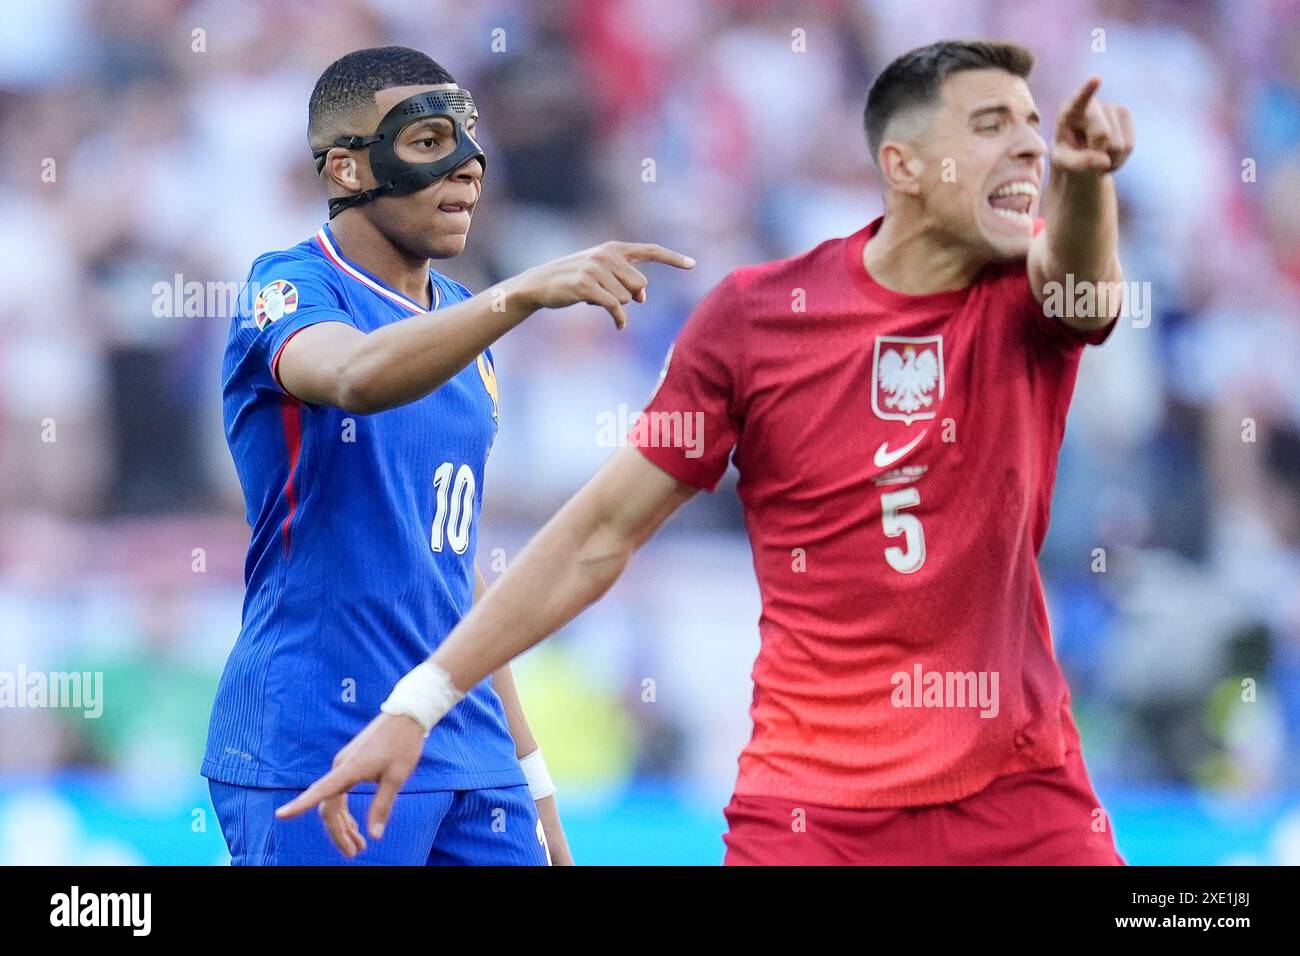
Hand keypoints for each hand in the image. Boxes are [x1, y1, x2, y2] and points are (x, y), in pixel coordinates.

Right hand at [275, 712, 424, 850]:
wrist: (406, 716)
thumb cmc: (403, 745)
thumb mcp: (396, 777)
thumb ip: (382, 806)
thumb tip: (374, 835)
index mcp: (349, 769)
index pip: (320, 792)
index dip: (300, 805)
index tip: (281, 815)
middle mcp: (341, 767)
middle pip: (329, 806)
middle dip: (338, 832)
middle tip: (353, 853)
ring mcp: (344, 765)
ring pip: (334, 801)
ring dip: (343, 825)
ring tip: (358, 846)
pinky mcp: (350, 764)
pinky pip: (340, 793)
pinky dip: (346, 811)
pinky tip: (355, 826)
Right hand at [512, 241, 694, 329]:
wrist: (541, 284)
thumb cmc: (575, 280)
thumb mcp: (602, 276)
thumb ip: (626, 280)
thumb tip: (642, 297)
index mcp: (614, 248)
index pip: (650, 251)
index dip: (673, 259)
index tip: (693, 265)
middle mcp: (607, 254)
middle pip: (641, 285)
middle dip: (630, 296)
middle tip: (608, 295)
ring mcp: (596, 268)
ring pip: (627, 298)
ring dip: (617, 306)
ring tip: (596, 299)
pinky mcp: (587, 285)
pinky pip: (615, 307)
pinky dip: (619, 319)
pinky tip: (619, 326)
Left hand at [1051, 77, 1133, 174]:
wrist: (1082, 154)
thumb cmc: (1066, 155)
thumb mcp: (1064, 163)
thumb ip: (1079, 163)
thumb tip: (1104, 162)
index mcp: (1069, 112)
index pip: (1079, 101)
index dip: (1088, 90)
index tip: (1096, 78)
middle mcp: (1091, 105)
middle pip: (1102, 134)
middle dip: (1097, 152)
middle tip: (1086, 156)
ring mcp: (1110, 107)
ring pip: (1118, 144)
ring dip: (1108, 158)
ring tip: (1096, 154)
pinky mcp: (1124, 115)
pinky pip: (1129, 145)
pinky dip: (1119, 158)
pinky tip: (1109, 153)